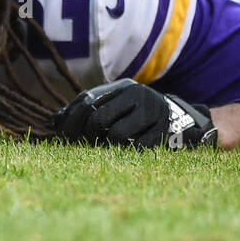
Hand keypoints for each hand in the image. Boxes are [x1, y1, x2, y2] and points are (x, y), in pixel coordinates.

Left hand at [54, 78, 216, 148]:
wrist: (185, 122)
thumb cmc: (139, 117)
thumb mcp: (116, 106)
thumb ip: (87, 110)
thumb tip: (54, 121)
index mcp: (123, 86)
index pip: (87, 101)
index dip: (71, 121)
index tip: (62, 137)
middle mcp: (139, 95)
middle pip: (98, 118)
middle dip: (85, 137)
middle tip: (82, 147)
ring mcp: (154, 113)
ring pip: (115, 135)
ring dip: (106, 146)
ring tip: (107, 148)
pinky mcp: (165, 133)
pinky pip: (135, 149)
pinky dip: (126, 153)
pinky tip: (125, 153)